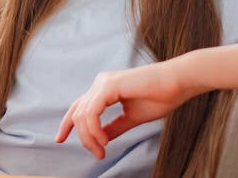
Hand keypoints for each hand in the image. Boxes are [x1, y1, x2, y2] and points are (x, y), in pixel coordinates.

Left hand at [54, 58, 207, 158]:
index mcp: (104, 88)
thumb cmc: (160, 97)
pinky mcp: (110, 86)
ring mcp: (104, 82)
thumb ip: (114, 127)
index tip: (59, 140)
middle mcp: (101, 83)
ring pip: (82, 115)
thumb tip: (100, 139)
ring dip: (89, 137)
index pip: (79, 107)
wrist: (178, 83)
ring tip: (102, 150)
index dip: (67, 124)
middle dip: (83, 138)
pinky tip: (104, 141)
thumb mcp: (131, 117)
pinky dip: (94, 130)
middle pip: (78, 113)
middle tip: (99, 154)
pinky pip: (91, 112)